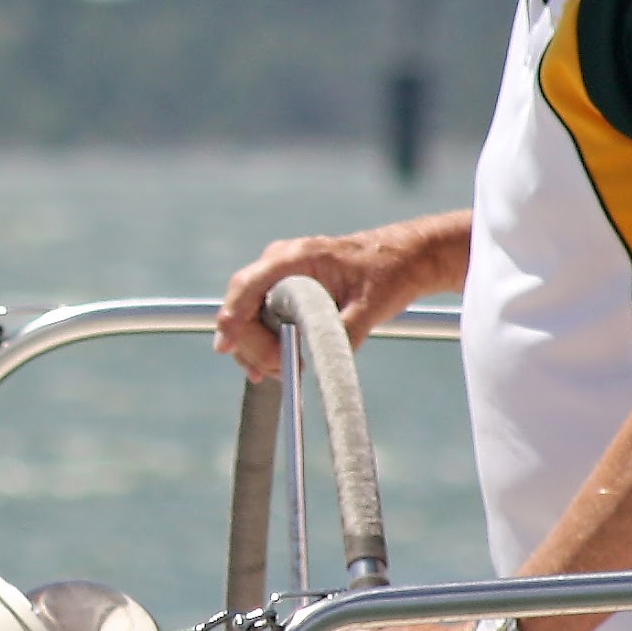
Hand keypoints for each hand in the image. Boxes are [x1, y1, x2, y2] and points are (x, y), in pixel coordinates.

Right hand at [212, 213, 469, 380]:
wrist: (405, 257)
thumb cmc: (389, 274)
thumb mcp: (369, 307)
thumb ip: (343, 334)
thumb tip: (321, 365)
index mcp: (300, 257)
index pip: (249, 285)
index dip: (232, 317)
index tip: (226, 346)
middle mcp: (283, 260)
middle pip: (245, 306)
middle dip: (254, 345)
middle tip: (277, 372)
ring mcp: (282, 271)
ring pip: (250, 314)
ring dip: (257, 347)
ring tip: (278, 373)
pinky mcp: (287, 285)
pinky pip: (262, 313)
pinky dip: (263, 340)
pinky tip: (266, 368)